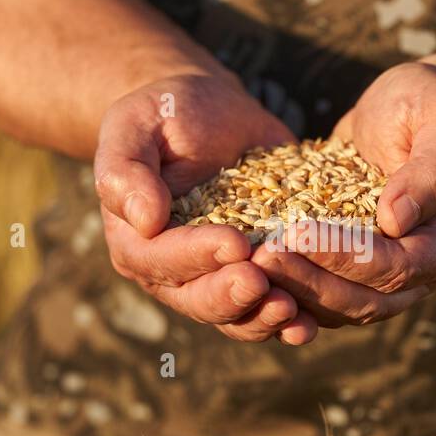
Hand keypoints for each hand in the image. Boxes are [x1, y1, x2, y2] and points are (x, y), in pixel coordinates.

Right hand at [94, 68, 318, 343]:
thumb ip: (127, 170)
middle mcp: (172, 272)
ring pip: (235, 317)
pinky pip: (267, 310)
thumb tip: (142, 219)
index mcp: (136, 240)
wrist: (212, 112)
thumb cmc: (165, 114)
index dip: (197, 255)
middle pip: (198, 300)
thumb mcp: (135, 124)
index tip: (235, 243)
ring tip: (292, 311)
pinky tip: (309, 323)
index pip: (161, 259)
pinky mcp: (255, 276)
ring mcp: (216, 280)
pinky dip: (289, 321)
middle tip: (264, 283)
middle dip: (232, 296)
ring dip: (263, 319)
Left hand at [253, 56, 435, 326]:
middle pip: (369, 300)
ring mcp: (392, 271)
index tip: (297, 233)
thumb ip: (432, 169)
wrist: (422, 104)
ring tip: (249, 263)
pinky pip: (325, 290)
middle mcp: (427, 267)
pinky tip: (252, 264)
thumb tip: (395, 221)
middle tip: (261, 256)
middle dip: (312, 282)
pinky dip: (291, 285)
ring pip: (343, 306)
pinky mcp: (358, 263)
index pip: (401, 267)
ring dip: (296, 290)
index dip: (350, 257)